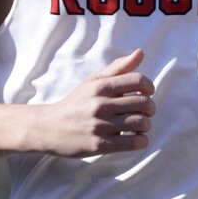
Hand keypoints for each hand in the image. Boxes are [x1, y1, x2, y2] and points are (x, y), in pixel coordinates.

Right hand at [39, 50, 155, 156]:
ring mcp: (99, 126)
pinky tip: (135, 138)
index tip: (146, 93)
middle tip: (145, 112)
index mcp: (100, 87)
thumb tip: (140, 52)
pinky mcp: (99, 145)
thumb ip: (118, 68)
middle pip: (144, 103)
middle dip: (150, 108)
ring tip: (139, 126)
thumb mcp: (92, 82)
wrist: (47, 128)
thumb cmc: (75, 103)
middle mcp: (100, 105)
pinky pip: (133, 143)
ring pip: (141, 123)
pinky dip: (141, 141)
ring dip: (146, 125)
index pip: (139, 80)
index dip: (149, 87)